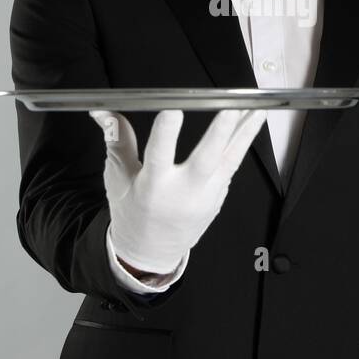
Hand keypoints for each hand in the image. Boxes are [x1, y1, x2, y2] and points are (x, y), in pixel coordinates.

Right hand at [88, 108, 266, 274]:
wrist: (151, 251)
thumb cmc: (131, 211)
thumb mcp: (118, 178)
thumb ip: (116, 141)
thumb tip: (102, 110)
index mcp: (152, 188)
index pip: (159, 156)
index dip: (165, 134)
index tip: (172, 110)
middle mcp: (182, 193)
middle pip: (204, 161)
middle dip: (219, 134)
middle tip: (231, 109)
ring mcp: (205, 197)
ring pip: (228, 160)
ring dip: (244, 131)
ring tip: (256, 106)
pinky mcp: (218, 197)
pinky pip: (232, 165)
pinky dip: (243, 142)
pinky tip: (252, 121)